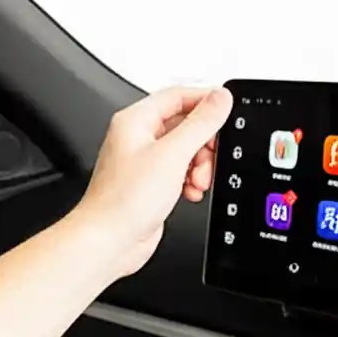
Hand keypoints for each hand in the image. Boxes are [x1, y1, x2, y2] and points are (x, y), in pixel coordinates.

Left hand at [74, 86, 232, 277]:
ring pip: (186, 150)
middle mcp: (138, 138)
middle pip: (185, 125)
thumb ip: (201, 123)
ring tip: (197, 180)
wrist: (111, 240)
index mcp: (136, 121)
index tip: (226, 111)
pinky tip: (190, 191)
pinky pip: (181, 172)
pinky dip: (191, 180)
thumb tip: (220, 98)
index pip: (177, 96)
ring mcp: (145, 162)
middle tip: (209, 158)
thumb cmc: (124, 200)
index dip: (205, 101)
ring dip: (200, 165)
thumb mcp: (173, 154)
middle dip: (204, 143)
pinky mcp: (152, 184)